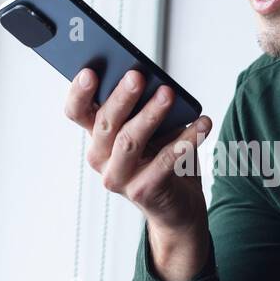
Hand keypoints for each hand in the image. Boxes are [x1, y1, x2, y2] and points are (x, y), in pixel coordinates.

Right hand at [64, 68, 212, 280]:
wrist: (177, 207)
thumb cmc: (161, 159)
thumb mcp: (149, 130)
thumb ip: (143, 107)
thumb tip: (155, 81)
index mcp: (97, 137)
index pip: (77, 111)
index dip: (79, 93)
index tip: (89, 72)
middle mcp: (100, 158)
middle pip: (105, 123)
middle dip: (121, 97)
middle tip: (137, 76)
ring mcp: (118, 177)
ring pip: (129, 141)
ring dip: (150, 115)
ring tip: (169, 94)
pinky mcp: (142, 191)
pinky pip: (165, 161)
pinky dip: (185, 139)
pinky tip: (202, 124)